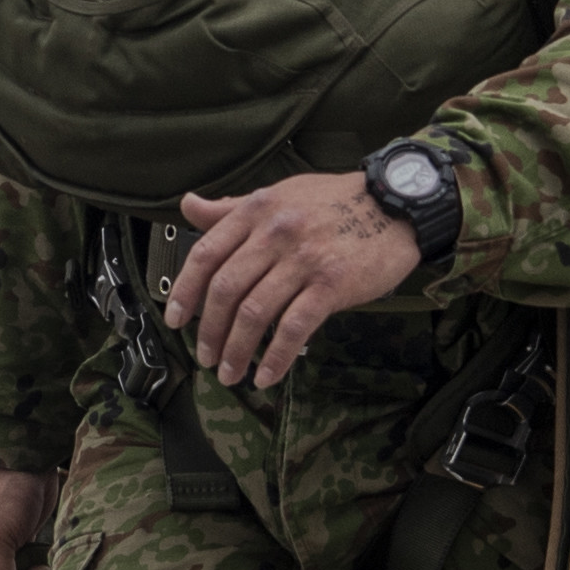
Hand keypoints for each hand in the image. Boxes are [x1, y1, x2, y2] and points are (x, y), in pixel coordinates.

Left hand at [166, 170, 418, 388]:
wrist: (395, 205)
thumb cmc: (336, 201)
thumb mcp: (279, 194)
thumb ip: (232, 207)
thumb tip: (189, 206)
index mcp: (257, 210)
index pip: (206, 254)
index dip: (184, 291)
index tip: (174, 319)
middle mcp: (276, 232)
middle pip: (225, 289)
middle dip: (209, 330)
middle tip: (204, 357)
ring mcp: (304, 259)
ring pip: (255, 313)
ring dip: (236, 350)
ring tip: (230, 373)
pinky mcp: (333, 284)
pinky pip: (294, 327)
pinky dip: (275, 357)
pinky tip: (266, 375)